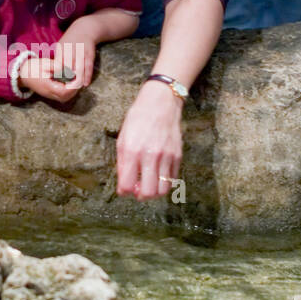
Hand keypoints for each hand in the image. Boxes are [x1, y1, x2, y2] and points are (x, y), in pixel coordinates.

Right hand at [19, 55, 77, 102]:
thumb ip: (56, 66)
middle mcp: (49, 94)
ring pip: (65, 98)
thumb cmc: (33, 67)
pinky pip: (62, 96)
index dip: (73, 85)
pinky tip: (69, 82)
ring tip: (75, 79)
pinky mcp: (50, 94)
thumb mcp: (45, 63)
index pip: (65, 91)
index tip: (77, 76)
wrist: (22, 74)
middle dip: (75, 88)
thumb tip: (68, 68)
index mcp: (48, 87)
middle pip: (67, 97)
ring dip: (72, 90)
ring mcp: (49, 95)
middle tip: (78, 78)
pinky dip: (68, 90)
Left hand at [55, 23, 97, 89]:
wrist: (85, 29)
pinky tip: (85, 84)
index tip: (55, 83)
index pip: (58, 65)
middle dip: (67, 80)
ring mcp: (81, 53)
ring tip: (74, 89)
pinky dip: (87, 76)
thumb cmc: (69, 41)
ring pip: (79, 69)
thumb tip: (47, 72)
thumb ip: (55, 59)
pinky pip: (88, 67)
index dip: (57, 75)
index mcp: (61, 50)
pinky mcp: (89, 55)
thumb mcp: (59, 46)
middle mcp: (71, 51)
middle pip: (68, 69)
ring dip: (77, 80)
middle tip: (65, 90)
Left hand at [116, 79, 182, 199]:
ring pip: (163, 190)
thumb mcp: (122, 139)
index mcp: (132, 151)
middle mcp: (150, 156)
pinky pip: (173, 180)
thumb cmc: (137, 120)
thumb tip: (125, 186)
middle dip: (140, 196)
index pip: (127, 185)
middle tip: (137, 189)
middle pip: (148, 193)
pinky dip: (165, 182)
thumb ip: (122, 164)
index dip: (124, 191)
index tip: (124, 188)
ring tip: (149, 184)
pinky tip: (158, 174)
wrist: (160, 103)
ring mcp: (166, 157)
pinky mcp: (178, 156)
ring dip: (154, 192)